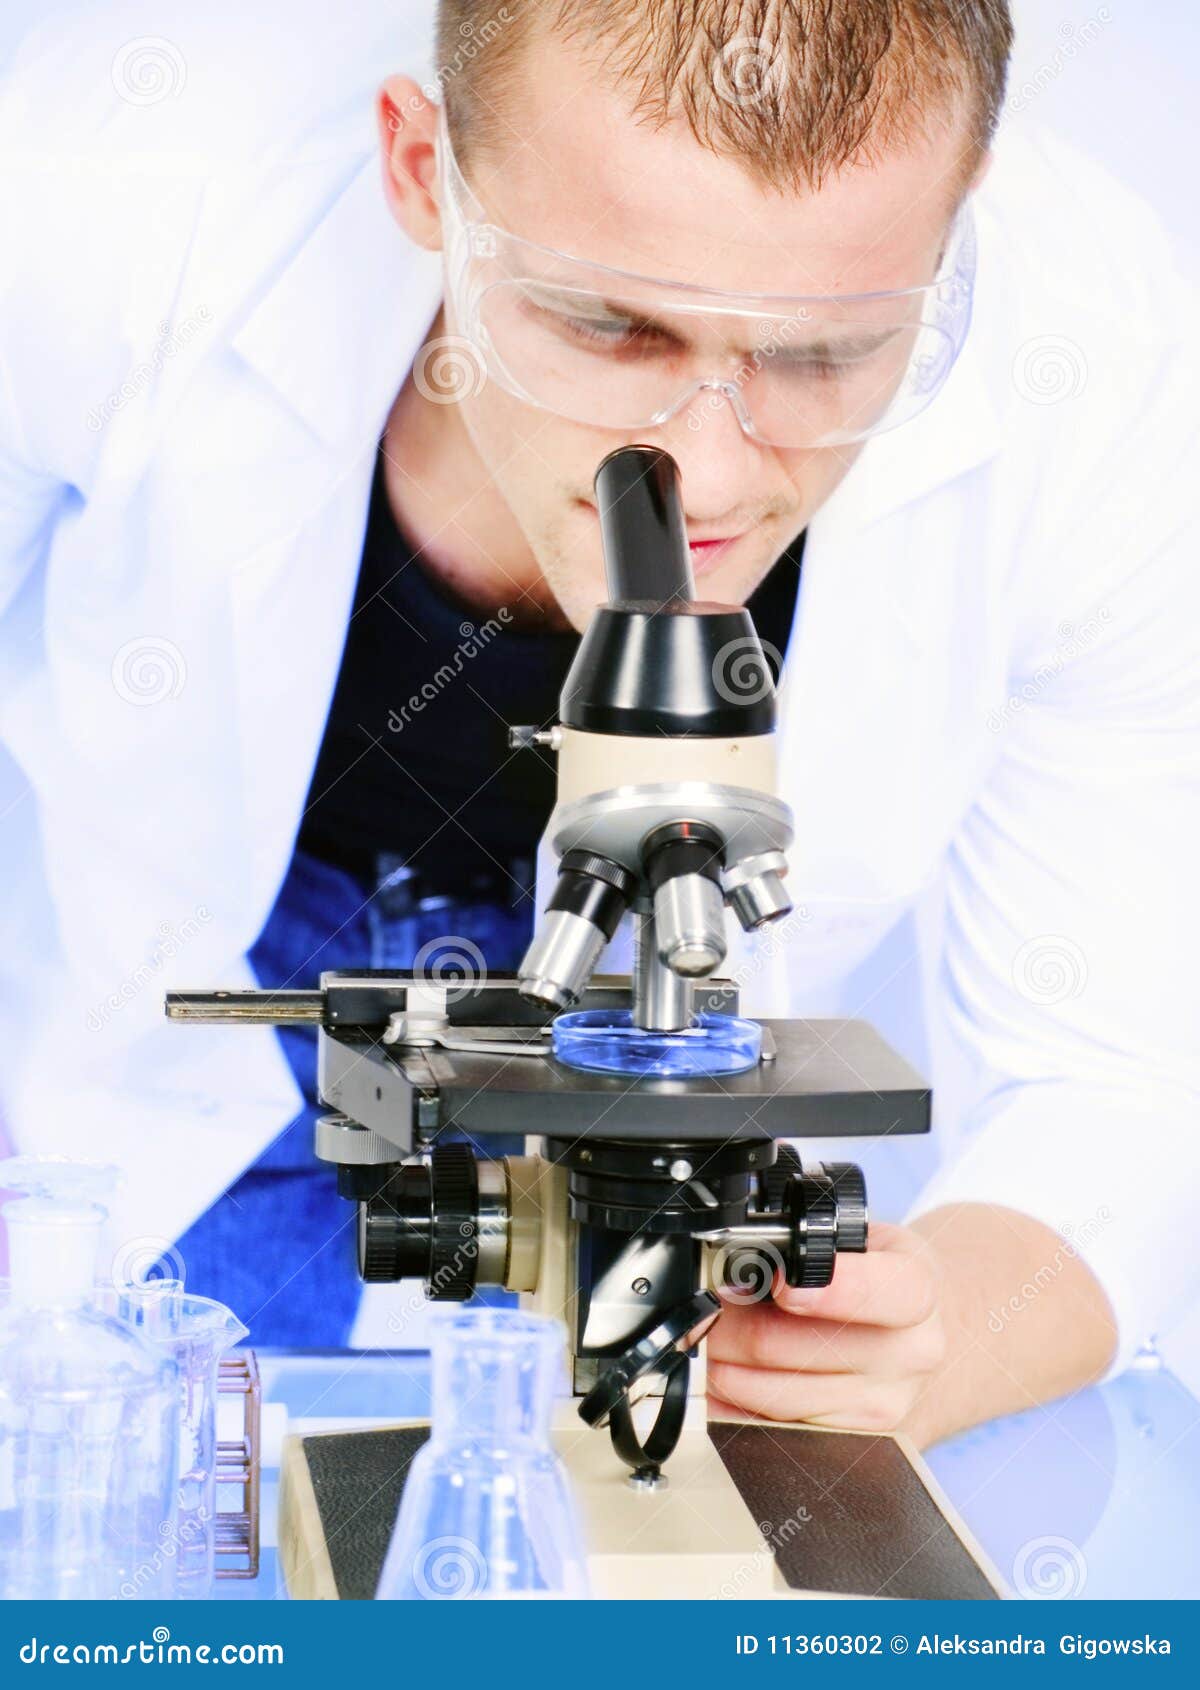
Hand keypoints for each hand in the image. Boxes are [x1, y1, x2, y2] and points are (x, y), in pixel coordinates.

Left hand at [705, 1220, 948, 1442]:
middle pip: (795, 1348)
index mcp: (916, 1291)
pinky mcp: (859, 1441)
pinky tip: (725, 1382)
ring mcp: (885, 1404)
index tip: (779, 1284)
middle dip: (731, 1326)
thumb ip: (813, 1248)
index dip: (822, 1292)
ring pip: (777, 1396)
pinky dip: (738, 1407)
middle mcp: (909, 1354)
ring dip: (726, 1368)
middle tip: (706, 1307)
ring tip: (710, 1342)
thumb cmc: (884, 1282)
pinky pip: (778, 1430)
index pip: (876, 1293)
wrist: (928, 1337)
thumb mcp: (864, 1243)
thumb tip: (739, 1263)